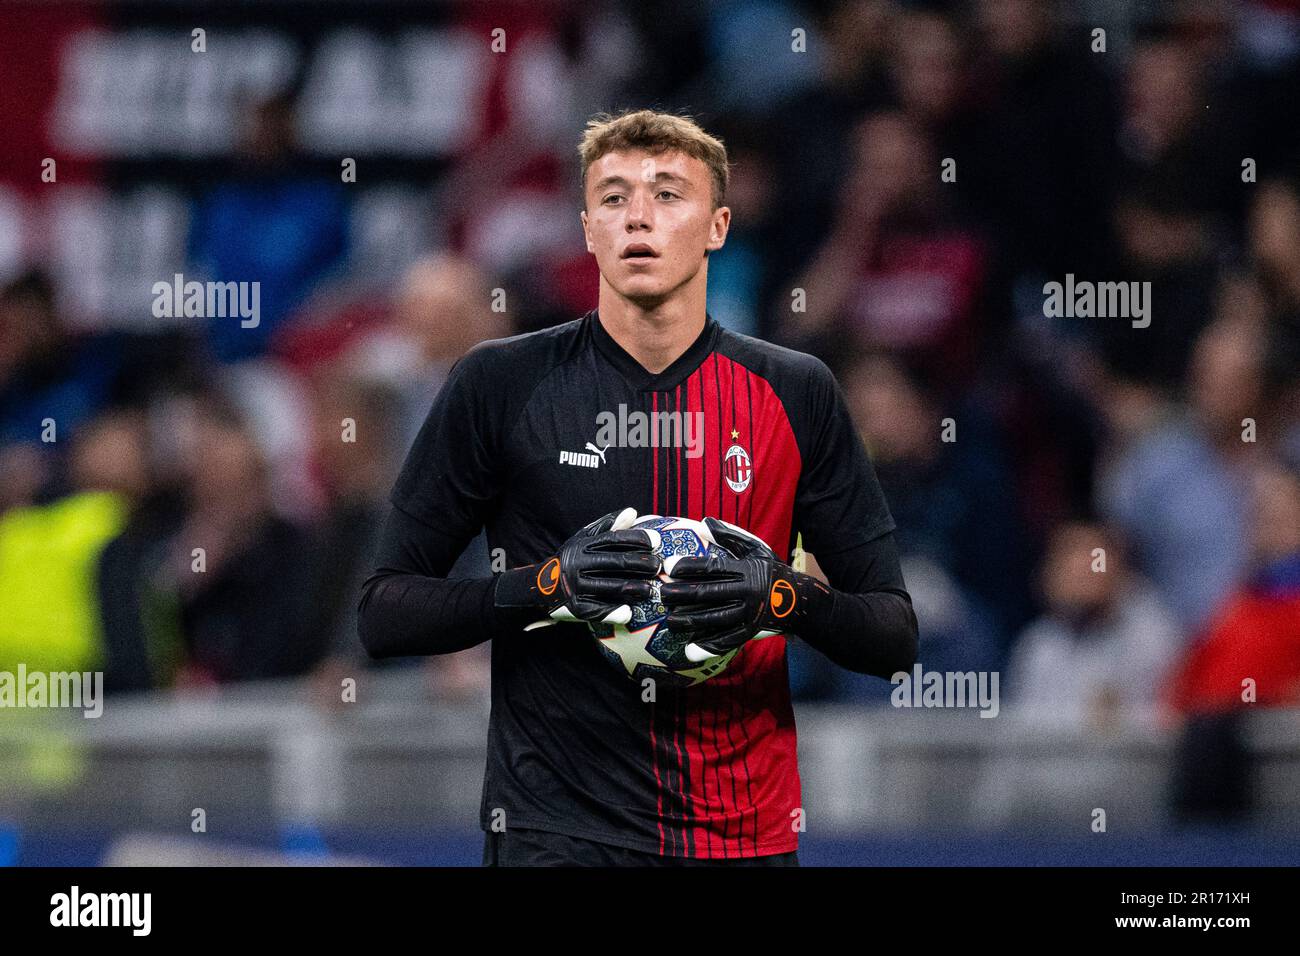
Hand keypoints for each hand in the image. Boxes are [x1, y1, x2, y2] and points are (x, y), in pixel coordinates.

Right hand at [494, 508, 662, 630]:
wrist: (538, 587)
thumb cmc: (571, 561)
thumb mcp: (583, 540)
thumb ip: (608, 527)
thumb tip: (633, 512)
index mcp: (582, 545)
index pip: (613, 539)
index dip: (636, 539)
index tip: (656, 541)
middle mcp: (577, 563)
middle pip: (614, 562)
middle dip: (639, 564)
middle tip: (658, 566)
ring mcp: (574, 586)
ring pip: (608, 586)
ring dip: (632, 588)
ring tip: (651, 590)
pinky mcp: (573, 608)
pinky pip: (596, 610)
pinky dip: (613, 611)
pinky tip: (629, 612)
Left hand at [660, 517, 829, 661]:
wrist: (799, 600)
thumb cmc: (771, 570)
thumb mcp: (756, 549)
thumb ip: (729, 536)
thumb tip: (703, 522)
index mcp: (746, 570)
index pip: (713, 568)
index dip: (690, 566)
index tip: (669, 566)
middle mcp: (748, 592)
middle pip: (710, 593)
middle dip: (684, 595)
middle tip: (663, 594)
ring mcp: (749, 614)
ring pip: (716, 619)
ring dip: (692, 621)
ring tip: (671, 621)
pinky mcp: (750, 631)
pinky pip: (728, 640)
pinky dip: (709, 645)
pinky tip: (690, 648)